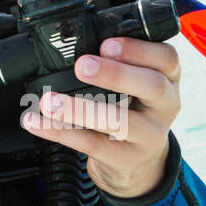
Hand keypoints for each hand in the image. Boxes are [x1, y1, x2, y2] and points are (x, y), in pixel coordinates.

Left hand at [20, 37, 180, 198]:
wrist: (141, 162)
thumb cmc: (133, 108)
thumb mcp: (137, 82)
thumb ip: (118, 62)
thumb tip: (72, 43)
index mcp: (168, 78)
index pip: (167, 59)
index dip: (138, 50)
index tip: (106, 44)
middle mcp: (165, 106)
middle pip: (152, 87)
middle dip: (116, 74)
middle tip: (82, 66)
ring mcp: (149, 136)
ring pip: (119, 122)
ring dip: (80, 109)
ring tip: (49, 101)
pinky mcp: (127, 159)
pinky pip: (92, 145)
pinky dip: (60, 132)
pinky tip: (37, 123)